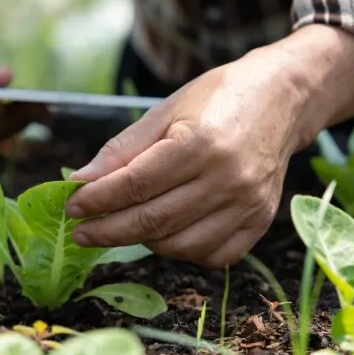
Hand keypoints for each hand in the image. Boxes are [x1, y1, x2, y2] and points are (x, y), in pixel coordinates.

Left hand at [63, 47, 313, 268]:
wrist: (281, 99)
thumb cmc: (217, 98)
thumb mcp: (164, 111)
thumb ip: (122, 149)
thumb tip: (82, 181)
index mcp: (200, 144)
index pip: (135, 185)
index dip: (97, 200)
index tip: (72, 206)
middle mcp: (228, 179)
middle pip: (154, 221)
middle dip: (108, 230)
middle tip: (80, 232)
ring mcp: (248, 205)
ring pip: (180, 245)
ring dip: (141, 242)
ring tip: (121, 227)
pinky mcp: (260, 221)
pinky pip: (212, 256)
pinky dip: (181, 251)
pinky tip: (163, 234)